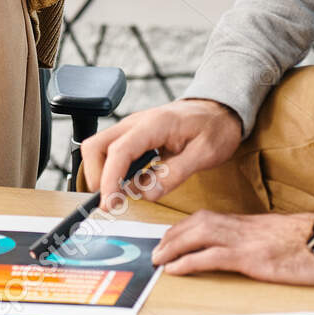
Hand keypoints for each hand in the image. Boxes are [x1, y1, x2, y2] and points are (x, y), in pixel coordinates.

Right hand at [80, 98, 244, 207]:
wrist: (218, 110)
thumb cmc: (214, 129)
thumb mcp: (205, 154)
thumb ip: (175, 173)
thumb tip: (145, 193)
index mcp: (154, 124)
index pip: (119, 151)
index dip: (110, 180)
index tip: (110, 205)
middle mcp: (135, 122)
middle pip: (95, 146)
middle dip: (96, 177)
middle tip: (112, 202)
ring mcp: (131, 128)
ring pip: (98, 149)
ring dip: (101, 175)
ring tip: (120, 197)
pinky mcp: (132, 136)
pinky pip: (110, 152)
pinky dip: (110, 171)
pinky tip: (127, 185)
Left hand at [152, 209, 313, 284]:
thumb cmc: (305, 242)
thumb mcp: (274, 238)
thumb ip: (254, 239)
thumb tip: (241, 248)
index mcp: (244, 222)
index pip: (204, 219)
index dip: (182, 229)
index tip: (167, 239)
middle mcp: (239, 226)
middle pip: (194, 224)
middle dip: (171, 237)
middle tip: (155, 251)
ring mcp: (243, 240)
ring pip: (196, 236)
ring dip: (172, 247)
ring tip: (157, 259)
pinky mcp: (249, 256)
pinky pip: (211, 256)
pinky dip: (189, 261)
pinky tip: (175, 269)